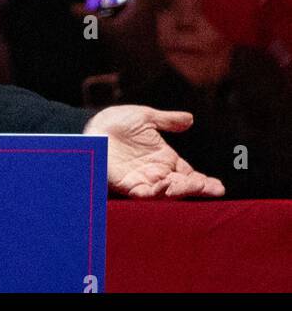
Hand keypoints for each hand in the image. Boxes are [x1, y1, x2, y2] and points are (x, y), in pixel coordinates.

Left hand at [84, 105, 224, 197]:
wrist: (92, 125)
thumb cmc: (116, 121)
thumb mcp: (145, 117)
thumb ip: (167, 120)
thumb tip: (190, 119)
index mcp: (165, 159)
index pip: (189, 175)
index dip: (204, 182)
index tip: (219, 187)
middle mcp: (156, 173)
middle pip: (181, 186)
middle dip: (196, 188)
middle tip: (212, 189)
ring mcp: (141, 180)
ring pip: (165, 192)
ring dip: (179, 190)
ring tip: (192, 186)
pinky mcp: (125, 184)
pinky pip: (142, 193)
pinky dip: (153, 192)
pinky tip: (163, 186)